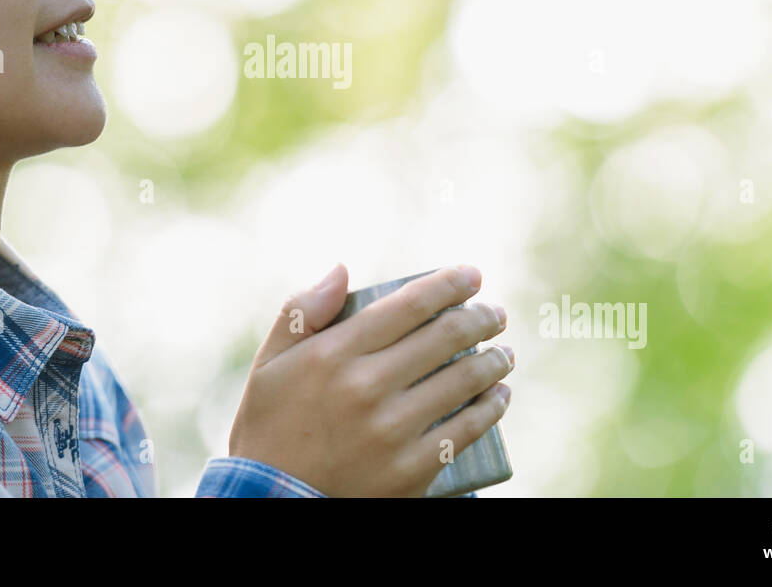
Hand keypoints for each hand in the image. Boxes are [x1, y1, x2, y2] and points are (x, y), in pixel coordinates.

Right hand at [227, 263, 512, 496]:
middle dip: (481, 317)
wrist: (271, 503)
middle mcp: (366, 386)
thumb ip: (301, 311)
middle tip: (495, 314)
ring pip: (464, 379)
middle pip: (445, 336)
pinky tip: (500, 395)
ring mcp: (391, 430)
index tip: (472, 275)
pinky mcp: (411, 470)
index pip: (409, 304)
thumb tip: (341, 268)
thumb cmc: (270, 428)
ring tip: (504, 354)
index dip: (449, 283)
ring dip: (495, 360)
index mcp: (333, 353)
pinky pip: (466, 430)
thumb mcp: (267, 365)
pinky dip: (492, 407)